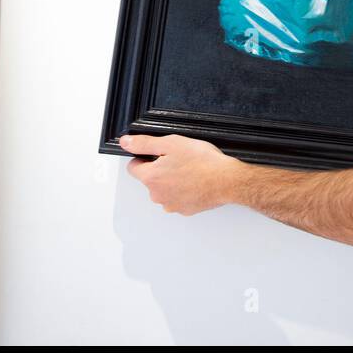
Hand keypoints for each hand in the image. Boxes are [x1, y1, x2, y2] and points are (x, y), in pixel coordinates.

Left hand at [120, 133, 242, 215]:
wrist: (227, 180)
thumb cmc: (203, 162)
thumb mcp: (172, 143)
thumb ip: (145, 143)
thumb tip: (126, 143)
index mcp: (151, 178)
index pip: (133, 167)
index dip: (144, 157)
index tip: (159, 154)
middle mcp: (157, 195)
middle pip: (150, 179)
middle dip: (160, 169)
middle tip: (179, 160)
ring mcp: (171, 205)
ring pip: (164, 190)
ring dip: (172, 181)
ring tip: (190, 171)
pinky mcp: (185, 210)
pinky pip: (178, 199)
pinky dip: (184, 191)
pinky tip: (195, 181)